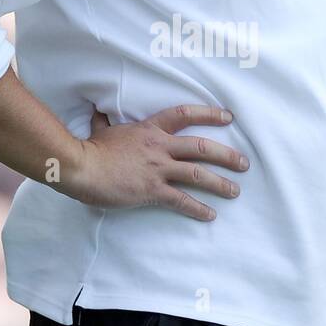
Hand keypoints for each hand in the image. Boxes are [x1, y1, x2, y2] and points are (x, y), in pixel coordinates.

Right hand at [64, 103, 248, 220]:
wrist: (80, 166)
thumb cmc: (90, 149)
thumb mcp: (101, 130)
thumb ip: (105, 121)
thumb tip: (98, 110)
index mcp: (150, 129)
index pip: (184, 115)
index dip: (209, 114)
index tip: (228, 117)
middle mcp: (160, 147)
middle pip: (202, 148)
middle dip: (226, 156)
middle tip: (244, 163)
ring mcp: (158, 169)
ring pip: (198, 174)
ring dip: (220, 183)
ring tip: (235, 191)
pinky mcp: (152, 190)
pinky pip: (181, 200)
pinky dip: (197, 209)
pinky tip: (210, 215)